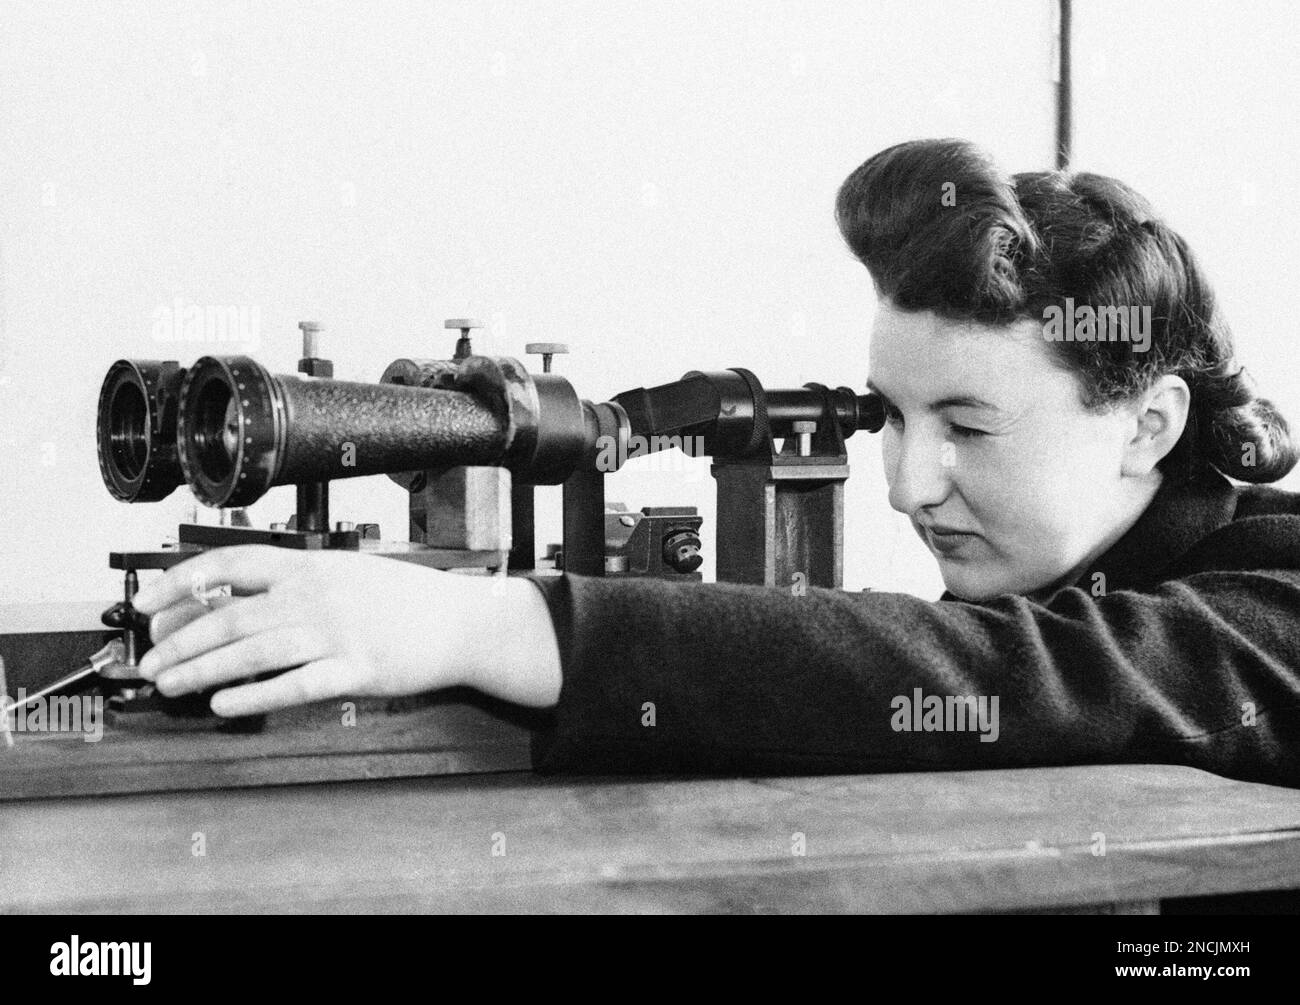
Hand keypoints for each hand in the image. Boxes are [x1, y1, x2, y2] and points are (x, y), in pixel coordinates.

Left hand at [132, 546, 562, 715]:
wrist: (462, 622)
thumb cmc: (403, 599)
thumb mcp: (344, 573)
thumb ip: (292, 584)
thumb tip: (230, 598)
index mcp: (311, 565)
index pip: (231, 564)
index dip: (181, 582)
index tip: (147, 602)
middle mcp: (317, 595)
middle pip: (231, 616)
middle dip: (181, 640)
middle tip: (150, 662)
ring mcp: (337, 633)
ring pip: (252, 652)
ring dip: (203, 670)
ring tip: (171, 684)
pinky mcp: (356, 670)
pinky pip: (295, 686)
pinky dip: (254, 696)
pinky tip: (225, 705)